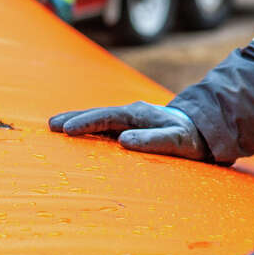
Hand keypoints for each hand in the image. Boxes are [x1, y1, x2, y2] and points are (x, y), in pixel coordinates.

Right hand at [49, 102, 210, 160]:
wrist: (202, 131)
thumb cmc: (190, 138)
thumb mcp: (177, 141)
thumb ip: (153, 140)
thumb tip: (123, 140)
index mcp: (139, 113)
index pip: (107, 116)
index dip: (87, 122)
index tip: (68, 129)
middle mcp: (131, 113)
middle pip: (98, 113)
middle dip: (74, 118)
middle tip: (51, 126)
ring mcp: (130, 119)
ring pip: (99, 118)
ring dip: (78, 122)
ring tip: (56, 127)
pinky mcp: (130, 127)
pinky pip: (105, 126)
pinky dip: (88, 128)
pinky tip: (77, 135)